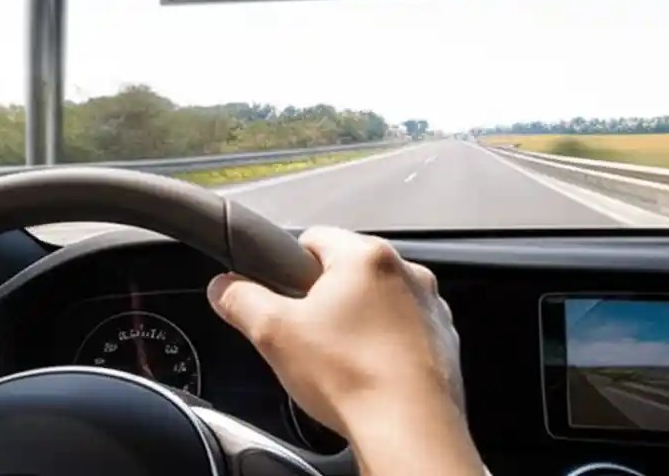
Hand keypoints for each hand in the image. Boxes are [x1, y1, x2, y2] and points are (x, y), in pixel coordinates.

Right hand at [208, 227, 483, 475]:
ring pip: (378, 302)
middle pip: (347, 272)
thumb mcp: (273, 333)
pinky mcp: (444, 341)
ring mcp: (431, 307)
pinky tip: (369, 374)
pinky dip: (385, 347)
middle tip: (306, 337)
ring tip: (339, 362)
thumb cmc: (350, 376)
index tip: (280, 299)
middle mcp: (407, 272)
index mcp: (366, 256)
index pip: (313, 238)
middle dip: (323, 300)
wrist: (408, 429)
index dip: (287, 268)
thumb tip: (224, 287)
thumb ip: (241, 300)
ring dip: (357, 322)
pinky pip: (404, 332)